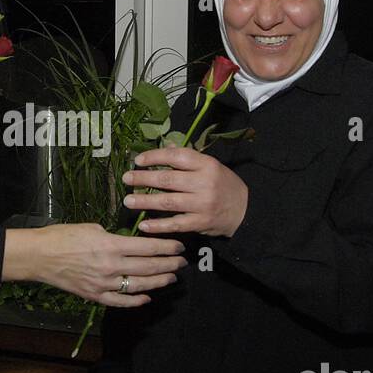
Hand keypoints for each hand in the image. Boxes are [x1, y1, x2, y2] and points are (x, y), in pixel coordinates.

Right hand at [4, 223, 185, 306]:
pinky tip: (148, 296)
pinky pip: (121, 301)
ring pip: (139, 285)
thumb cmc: (63, 236)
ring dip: (159, 282)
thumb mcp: (92, 227)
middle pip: (149, 267)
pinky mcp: (95, 295)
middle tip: (182, 262)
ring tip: (171, 278)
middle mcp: (112, 267)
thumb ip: (114, 236)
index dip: (168, 248)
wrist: (39, 256)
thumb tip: (130, 240)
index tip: (180, 246)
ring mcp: (104, 284)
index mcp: (112, 246)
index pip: (149, 247)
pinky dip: (136, 300)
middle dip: (169, 264)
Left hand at [123, 146, 248, 236]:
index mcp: (207, 164)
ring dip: (145, 201)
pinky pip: (175, 224)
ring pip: (168, 202)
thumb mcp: (210, 166)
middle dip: (143, 179)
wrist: (246, 210)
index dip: (154, 157)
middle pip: (167, 180)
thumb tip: (163, 147)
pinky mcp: (200, 223)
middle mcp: (204, 183)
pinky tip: (143, 224)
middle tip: (126, 179)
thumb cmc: (223, 185)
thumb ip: (187, 158)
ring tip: (128, 201)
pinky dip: (158, 225)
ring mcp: (202, 204)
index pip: (176, 157)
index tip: (138, 160)